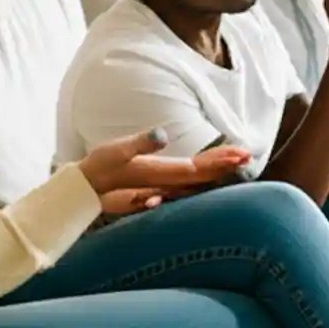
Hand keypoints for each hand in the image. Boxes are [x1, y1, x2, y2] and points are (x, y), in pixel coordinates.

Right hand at [78, 130, 250, 210]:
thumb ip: (139, 143)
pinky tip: (205, 180)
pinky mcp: (152, 190)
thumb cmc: (96, 169)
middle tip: (247, 155)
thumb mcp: (114, 152)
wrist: (81, 193)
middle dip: (224, 165)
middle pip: (200, 175)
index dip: (220, 160)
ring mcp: (158, 189)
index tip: (242, 154)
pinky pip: (181, 187)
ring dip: (214, 172)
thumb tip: (163, 134)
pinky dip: (196, 181)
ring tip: (233, 163)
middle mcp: (163, 184)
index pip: (197, 167)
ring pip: (193, 181)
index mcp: (158, 172)